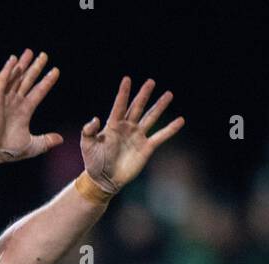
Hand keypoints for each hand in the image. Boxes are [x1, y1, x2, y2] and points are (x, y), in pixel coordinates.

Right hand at [0, 49, 63, 162]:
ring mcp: (5, 98)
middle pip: (27, 80)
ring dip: (22, 64)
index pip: (38, 92)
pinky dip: (7, 70)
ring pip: (15, 77)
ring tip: (29, 52)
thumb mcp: (33, 145)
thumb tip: (61, 139)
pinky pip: (2, 81)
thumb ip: (46, 141)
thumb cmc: (10, 149)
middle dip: (35, 67)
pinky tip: (13, 60)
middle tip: (44, 55)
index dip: (47, 81)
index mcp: (25, 111)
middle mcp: (15, 101)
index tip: (56, 71)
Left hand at [81, 76, 184, 194]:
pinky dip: (170, 129)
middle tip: (151, 81)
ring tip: (169, 94)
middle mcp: (127, 127)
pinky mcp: (146, 148)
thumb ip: (88, 131)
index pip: (119, 105)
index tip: (127, 79)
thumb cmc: (93, 162)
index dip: (123, 93)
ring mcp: (138, 136)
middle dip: (144, 94)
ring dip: (160, 106)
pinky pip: (160, 136)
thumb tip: (96, 118)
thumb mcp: (87, 146)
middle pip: (137, 107)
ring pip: (151, 117)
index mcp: (113, 124)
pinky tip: (180, 121)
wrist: (104, 180)